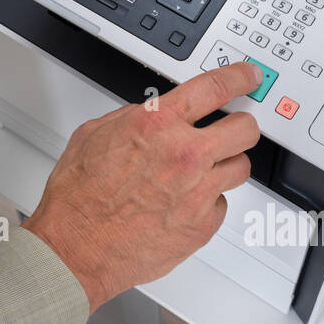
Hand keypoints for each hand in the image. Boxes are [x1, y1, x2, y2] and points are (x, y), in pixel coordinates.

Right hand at [24, 62, 263, 312]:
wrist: (75, 247)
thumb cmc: (78, 197)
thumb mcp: (95, 135)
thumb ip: (133, 117)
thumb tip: (152, 111)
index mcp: (157, 124)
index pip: (216, 87)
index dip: (240, 77)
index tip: (248, 77)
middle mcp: (184, 154)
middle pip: (245, 129)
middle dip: (240, 125)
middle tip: (233, 128)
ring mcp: (198, 191)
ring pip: (241, 167)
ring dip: (225, 164)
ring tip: (202, 170)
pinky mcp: (202, 225)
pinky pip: (221, 203)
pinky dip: (208, 200)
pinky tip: (184, 202)